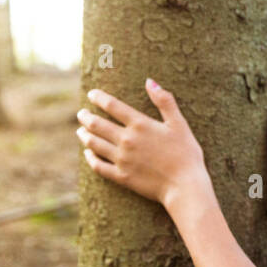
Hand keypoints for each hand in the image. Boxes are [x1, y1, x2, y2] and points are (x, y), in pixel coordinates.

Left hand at [77, 78, 213, 207]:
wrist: (185, 185)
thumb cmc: (186, 153)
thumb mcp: (179, 123)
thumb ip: (165, 101)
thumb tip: (150, 81)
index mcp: (140, 124)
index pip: (112, 106)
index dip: (98, 97)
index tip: (91, 94)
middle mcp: (126, 140)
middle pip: (97, 124)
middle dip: (85, 117)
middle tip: (81, 113)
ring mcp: (122, 159)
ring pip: (94, 144)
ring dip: (84, 135)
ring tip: (80, 131)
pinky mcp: (121, 176)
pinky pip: (98, 166)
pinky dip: (90, 158)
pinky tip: (88, 153)